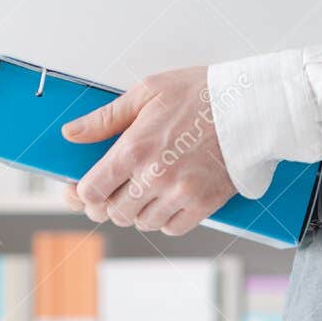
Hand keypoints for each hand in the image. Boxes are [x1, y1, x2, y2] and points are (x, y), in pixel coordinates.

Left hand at [60, 66, 235, 235]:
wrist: (250, 106)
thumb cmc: (200, 93)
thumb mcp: (147, 91)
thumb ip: (105, 117)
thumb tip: (71, 134)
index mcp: (134, 148)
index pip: (91, 191)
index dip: (82, 193)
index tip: (84, 188)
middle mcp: (154, 177)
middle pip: (113, 212)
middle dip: (108, 202)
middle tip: (115, 188)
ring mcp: (179, 194)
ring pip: (141, 223)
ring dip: (137, 210)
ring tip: (146, 187)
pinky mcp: (203, 205)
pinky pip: (170, 229)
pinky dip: (164, 218)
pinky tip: (167, 197)